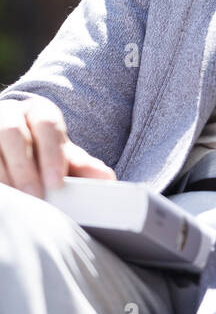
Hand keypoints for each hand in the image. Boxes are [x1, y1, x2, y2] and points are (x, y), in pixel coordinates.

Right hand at [0, 95, 115, 196]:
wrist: (11, 143)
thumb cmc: (41, 151)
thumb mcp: (61, 154)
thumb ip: (82, 165)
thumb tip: (107, 179)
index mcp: (38, 111)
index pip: (47, 126)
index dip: (52, 154)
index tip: (57, 182)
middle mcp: (10, 113)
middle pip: (13, 133)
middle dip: (24, 167)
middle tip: (35, 196)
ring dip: (4, 174)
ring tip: (17, 201)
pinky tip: (3, 198)